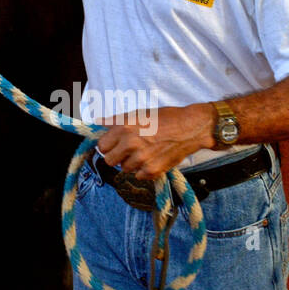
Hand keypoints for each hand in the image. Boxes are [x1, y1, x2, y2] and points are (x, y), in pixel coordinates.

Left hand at [96, 103, 214, 179]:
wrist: (190, 128)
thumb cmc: (165, 118)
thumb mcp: (139, 113)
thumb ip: (116, 120)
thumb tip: (98, 121)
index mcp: (124, 128)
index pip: (102, 146)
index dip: (108, 146)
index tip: (115, 145)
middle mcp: (130, 143)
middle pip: (109, 161)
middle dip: (117, 157)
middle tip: (128, 151)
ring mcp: (141, 158)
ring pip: (124, 169)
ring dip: (132, 163)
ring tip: (145, 153)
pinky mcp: (152, 170)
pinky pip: (139, 176)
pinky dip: (144, 171)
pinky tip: (153, 159)